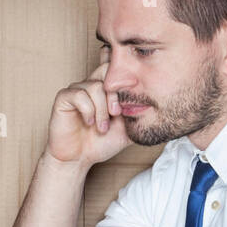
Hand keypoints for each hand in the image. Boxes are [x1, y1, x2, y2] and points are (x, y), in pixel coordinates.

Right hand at [46, 49, 130, 167]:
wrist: (78, 159)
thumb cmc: (100, 143)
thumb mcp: (128, 130)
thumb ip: (140, 117)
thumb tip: (162, 110)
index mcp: (106, 89)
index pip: (116, 67)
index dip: (124, 75)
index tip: (129, 94)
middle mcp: (91, 85)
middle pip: (107, 70)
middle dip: (116, 94)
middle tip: (117, 113)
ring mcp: (77, 90)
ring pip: (96, 87)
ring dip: (102, 110)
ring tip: (102, 127)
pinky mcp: (64, 98)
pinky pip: (79, 95)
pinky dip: (88, 110)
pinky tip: (89, 123)